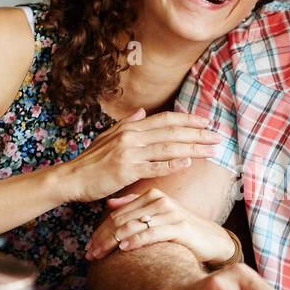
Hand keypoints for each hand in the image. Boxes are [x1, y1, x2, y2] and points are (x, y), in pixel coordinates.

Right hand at [63, 109, 221, 201]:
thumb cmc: (91, 161)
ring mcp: (129, 153)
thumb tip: (142, 112)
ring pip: (168, 148)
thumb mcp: (107, 137)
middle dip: (197, 134)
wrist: (71, 178)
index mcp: (130, 127)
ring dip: (193, 148)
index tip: (206, 122)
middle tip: (218, 136)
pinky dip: (172, 165)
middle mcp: (131, 136)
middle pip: (171, 132)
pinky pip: (154, 167)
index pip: (165, 119)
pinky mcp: (126, 170)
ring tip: (211, 150)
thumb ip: (127, 124)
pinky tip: (188, 164)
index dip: (187, 120)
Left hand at [84, 188, 234, 264]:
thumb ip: (135, 207)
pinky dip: (135, 241)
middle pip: (122, 219)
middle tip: (89, 254)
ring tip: (100, 255)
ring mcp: (169, 212)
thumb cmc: (184, 231)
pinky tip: (123, 249)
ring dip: (112, 242)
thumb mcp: (158, 216)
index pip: (117, 213)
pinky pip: (151, 233)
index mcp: (152, 196)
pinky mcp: (179, 226)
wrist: (213, 241)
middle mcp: (159, 201)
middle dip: (102, 238)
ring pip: (132, 226)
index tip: (89, 247)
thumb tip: (109, 204)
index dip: (100, 230)